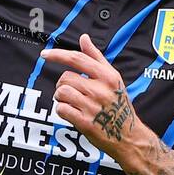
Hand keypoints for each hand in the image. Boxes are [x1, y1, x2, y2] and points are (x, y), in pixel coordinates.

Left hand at [40, 33, 140, 157]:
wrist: (129, 136)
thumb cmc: (119, 105)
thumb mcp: (113, 78)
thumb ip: (96, 57)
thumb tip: (84, 38)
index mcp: (107, 76)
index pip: (77, 59)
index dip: (57, 55)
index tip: (44, 55)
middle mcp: (101, 89)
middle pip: (66, 78)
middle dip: (62, 84)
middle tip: (70, 92)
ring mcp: (93, 106)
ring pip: (61, 93)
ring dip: (61, 98)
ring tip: (71, 102)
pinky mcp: (85, 122)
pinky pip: (61, 109)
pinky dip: (62, 111)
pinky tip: (71, 113)